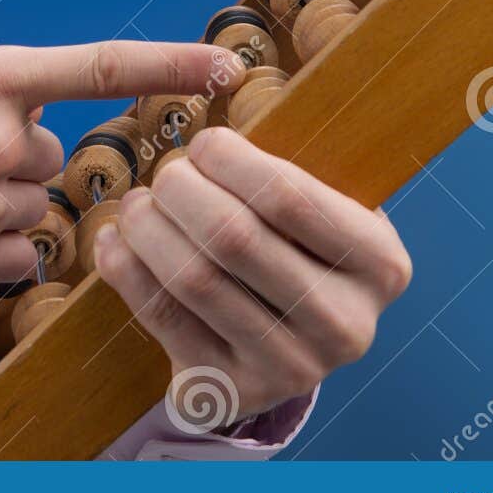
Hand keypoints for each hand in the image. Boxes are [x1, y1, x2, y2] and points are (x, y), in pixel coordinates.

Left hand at [94, 125, 411, 429]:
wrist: (286, 348)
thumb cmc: (296, 249)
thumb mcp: (320, 208)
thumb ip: (285, 167)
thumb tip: (210, 101)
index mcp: (379, 263)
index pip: (288, 195)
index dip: (229, 160)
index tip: (204, 144)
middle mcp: (345, 324)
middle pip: (233, 237)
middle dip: (181, 190)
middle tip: (165, 174)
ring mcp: (291, 368)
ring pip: (193, 280)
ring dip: (146, 228)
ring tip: (135, 204)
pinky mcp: (231, 391)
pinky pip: (164, 318)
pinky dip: (126, 270)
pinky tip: (113, 242)